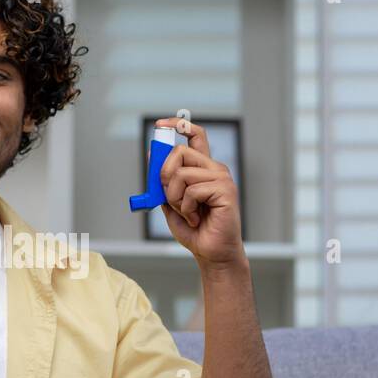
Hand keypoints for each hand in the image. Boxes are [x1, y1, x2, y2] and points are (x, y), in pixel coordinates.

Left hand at [154, 117, 246, 268]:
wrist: (211, 252)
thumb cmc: (194, 230)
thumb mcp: (170, 203)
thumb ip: (163, 182)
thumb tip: (152, 156)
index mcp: (203, 169)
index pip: (195, 136)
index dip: (178, 124)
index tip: (160, 124)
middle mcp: (214, 169)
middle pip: (179, 151)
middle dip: (164, 175)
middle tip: (171, 197)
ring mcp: (221, 178)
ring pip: (181, 173)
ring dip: (175, 198)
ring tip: (188, 213)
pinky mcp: (225, 190)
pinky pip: (192, 190)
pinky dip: (186, 208)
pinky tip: (197, 218)